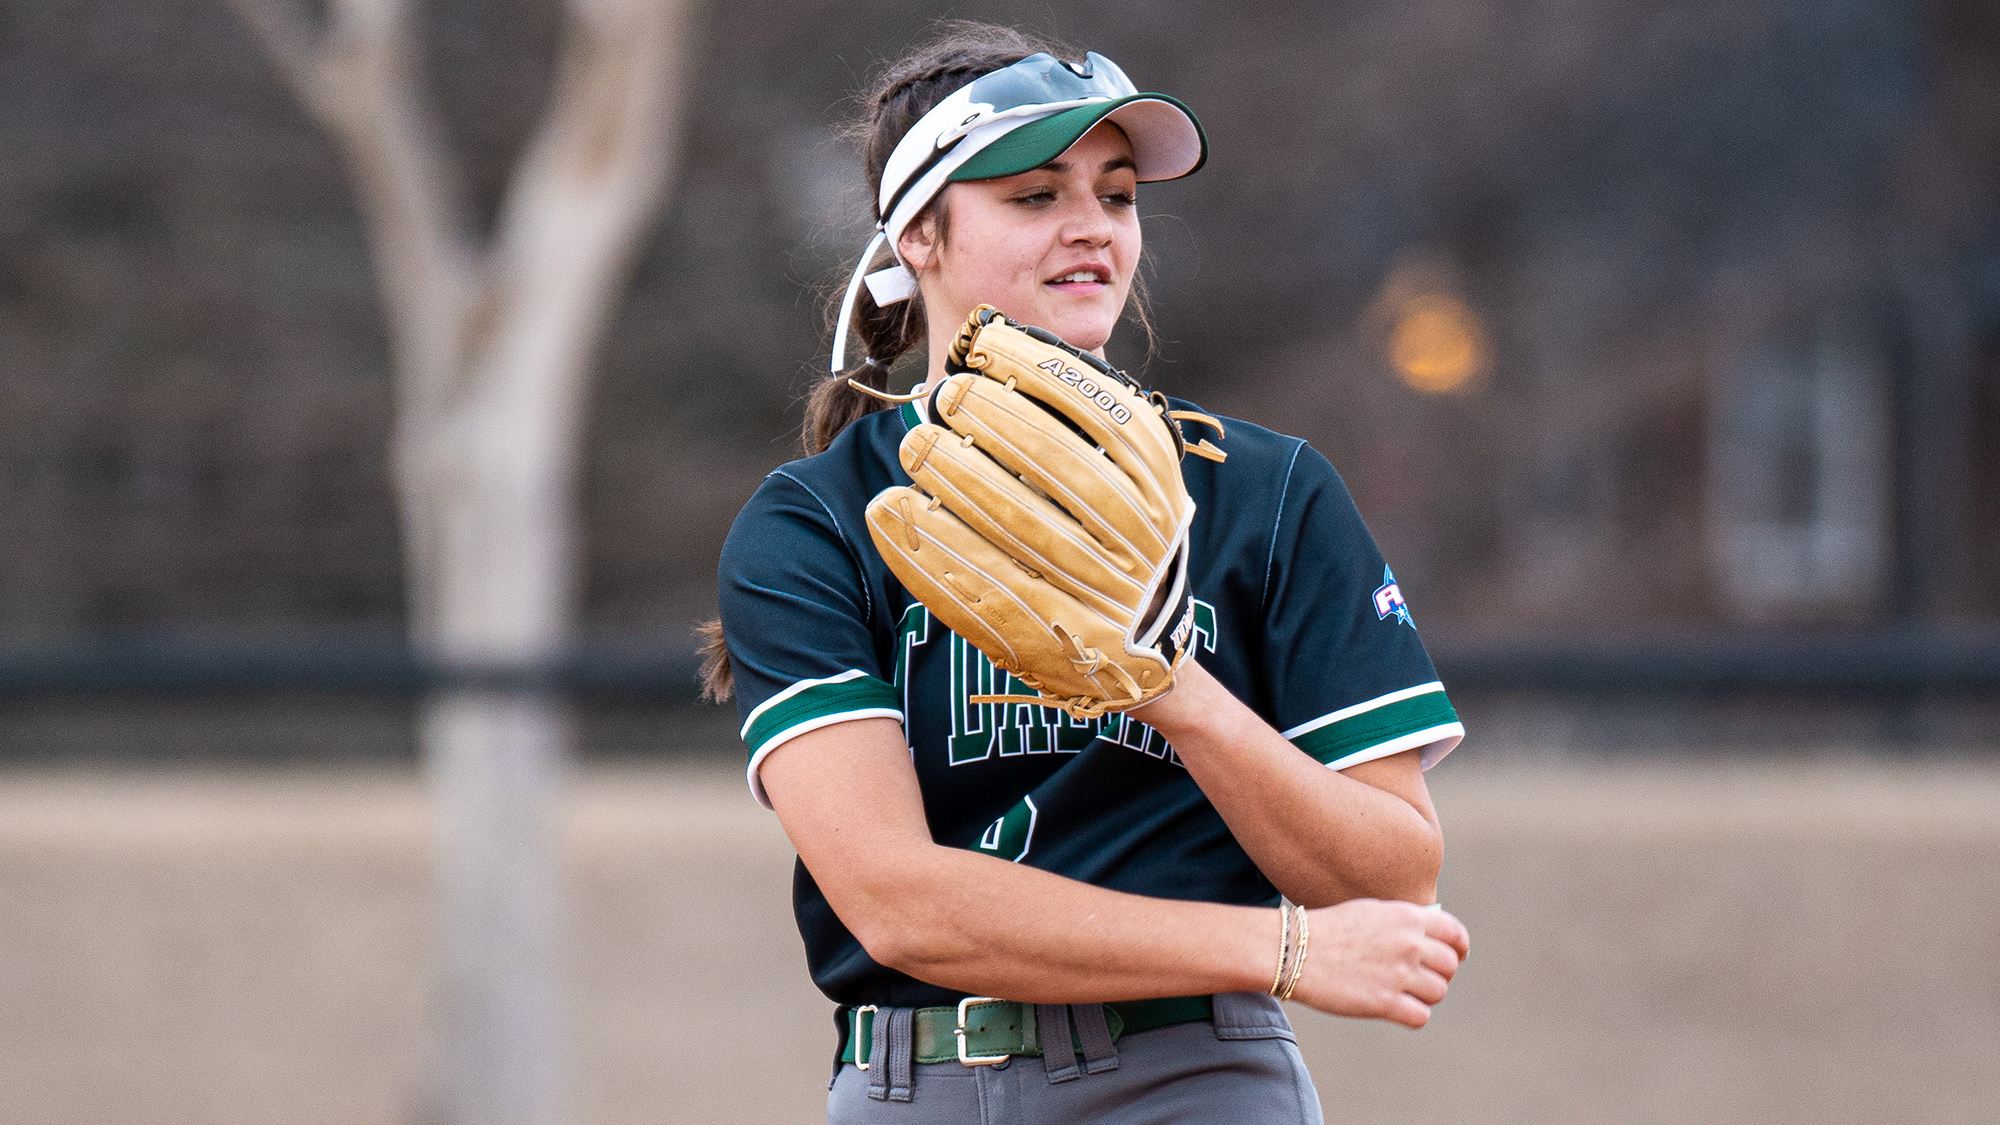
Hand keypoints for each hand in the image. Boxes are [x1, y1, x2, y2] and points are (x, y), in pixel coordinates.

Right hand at [1285, 900, 1469, 1028]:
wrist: (1293, 950)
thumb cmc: (1328, 930)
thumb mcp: (1370, 912)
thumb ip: (1403, 923)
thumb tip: (1429, 939)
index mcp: (1406, 917)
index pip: (1454, 933)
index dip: (1459, 948)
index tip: (1455, 958)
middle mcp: (1408, 943)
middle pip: (1449, 967)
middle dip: (1438, 975)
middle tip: (1418, 980)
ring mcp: (1398, 974)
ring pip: (1438, 993)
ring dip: (1424, 996)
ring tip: (1402, 994)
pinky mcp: (1385, 1003)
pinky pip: (1421, 1017)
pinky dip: (1412, 1016)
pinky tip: (1396, 1010)